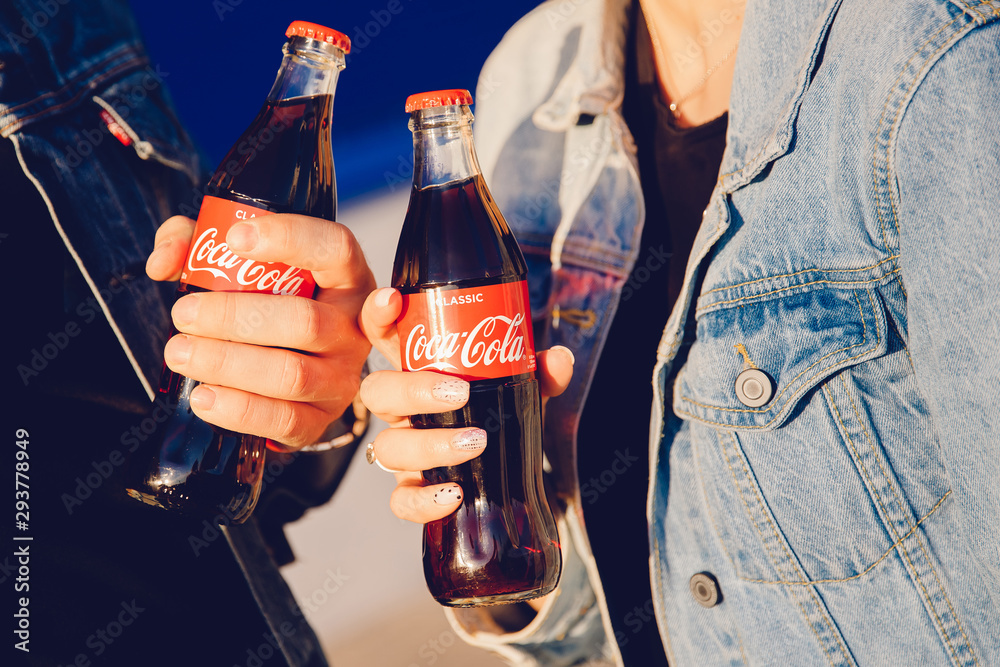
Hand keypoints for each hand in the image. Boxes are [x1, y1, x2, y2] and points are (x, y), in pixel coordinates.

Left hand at [145, 214, 375, 448]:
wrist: (287, 366)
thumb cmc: (265, 302)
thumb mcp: (237, 261)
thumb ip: (197, 243)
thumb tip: (164, 262)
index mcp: (346, 277)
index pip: (334, 248)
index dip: (290, 239)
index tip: (234, 238)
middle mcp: (353, 328)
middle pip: (304, 321)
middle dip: (234, 317)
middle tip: (184, 314)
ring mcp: (343, 377)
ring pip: (292, 374)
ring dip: (227, 364)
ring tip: (180, 352)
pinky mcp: (322, 418)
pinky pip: (285, 420)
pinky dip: (238, 410)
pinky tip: (202, 395)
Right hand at [358, 287, 574, 523]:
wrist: (512, 473)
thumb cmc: (502, 415)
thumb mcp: (521, 388)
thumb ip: (539, 371)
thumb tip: (558, 359)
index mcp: (420, 371)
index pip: (384, 336)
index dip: (378, 315)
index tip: (394, 301)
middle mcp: (402, 410)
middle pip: (377, 391)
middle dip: (411, 390)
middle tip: (460, 393)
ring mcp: (403, 452)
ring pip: (389, 448)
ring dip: (429, 445)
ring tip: (475, 442)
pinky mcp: (412, 493)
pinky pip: (401, 500)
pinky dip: (423, 501)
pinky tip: (454, 493)